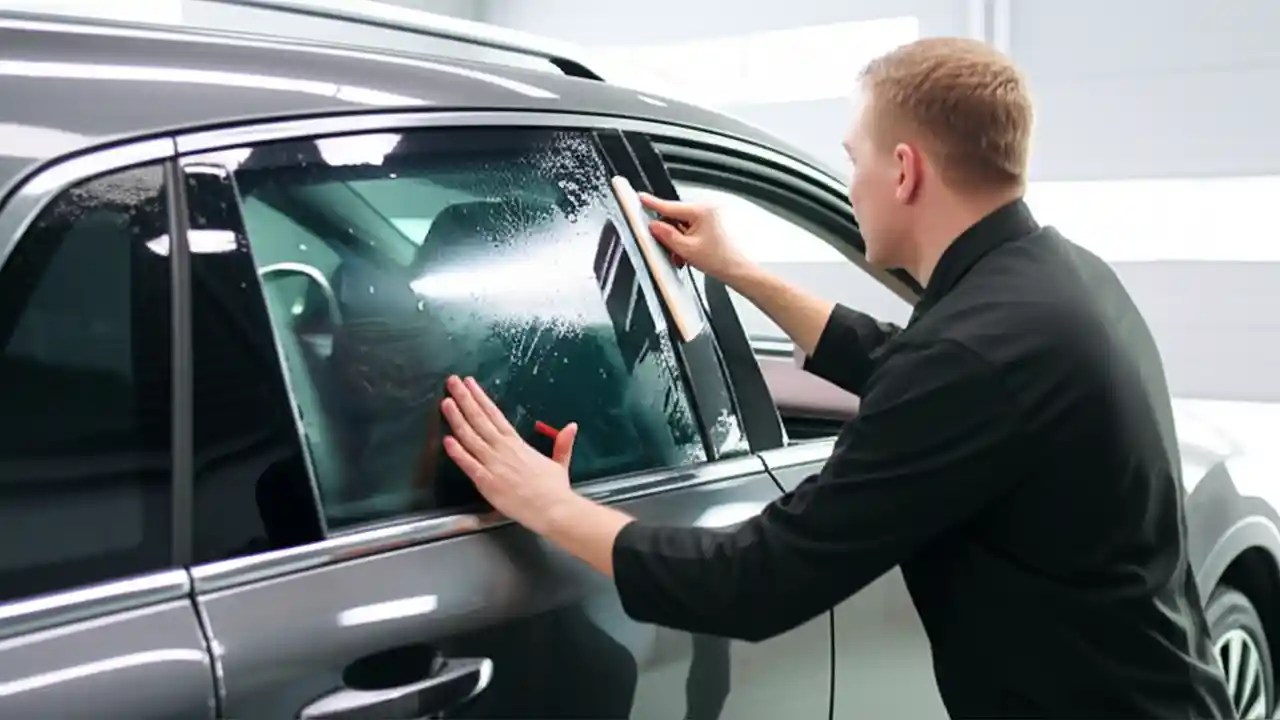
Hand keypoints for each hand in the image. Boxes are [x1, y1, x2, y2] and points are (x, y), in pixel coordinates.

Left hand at [440, 375, 579, 532]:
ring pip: (471, 437)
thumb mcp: (559, 462)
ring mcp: (494, 465)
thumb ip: (562, 444)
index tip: (469, 383)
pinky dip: (457, 452)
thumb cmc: (555, 490)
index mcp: (517, 443)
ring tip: (446, 402)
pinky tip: (447, 440)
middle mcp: (503, 449)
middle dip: (464, 399)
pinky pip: (469, 464)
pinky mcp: (487, 482)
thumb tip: (572, 426)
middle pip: (479, 419)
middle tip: (452, 382)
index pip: (494, 414)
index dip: (480, 397)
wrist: (554, 510)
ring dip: (457, 419)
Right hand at [639, 192, 751, 280]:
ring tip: (682, 257)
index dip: (653, 204)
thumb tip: (654, 226)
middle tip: (669, 249)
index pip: (671, 206)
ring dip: (679, 241)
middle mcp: (709, 210)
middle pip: (676, 217)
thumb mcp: (686, 249)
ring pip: (684, 225)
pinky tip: (688, 254)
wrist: (739, 271)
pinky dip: (687, 241)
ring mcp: (713, 216)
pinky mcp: (714, 224)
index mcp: (702, 211)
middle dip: (670, 234)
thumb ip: (666, 235)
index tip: (641, 198)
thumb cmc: (721, 261)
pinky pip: (693, 228)